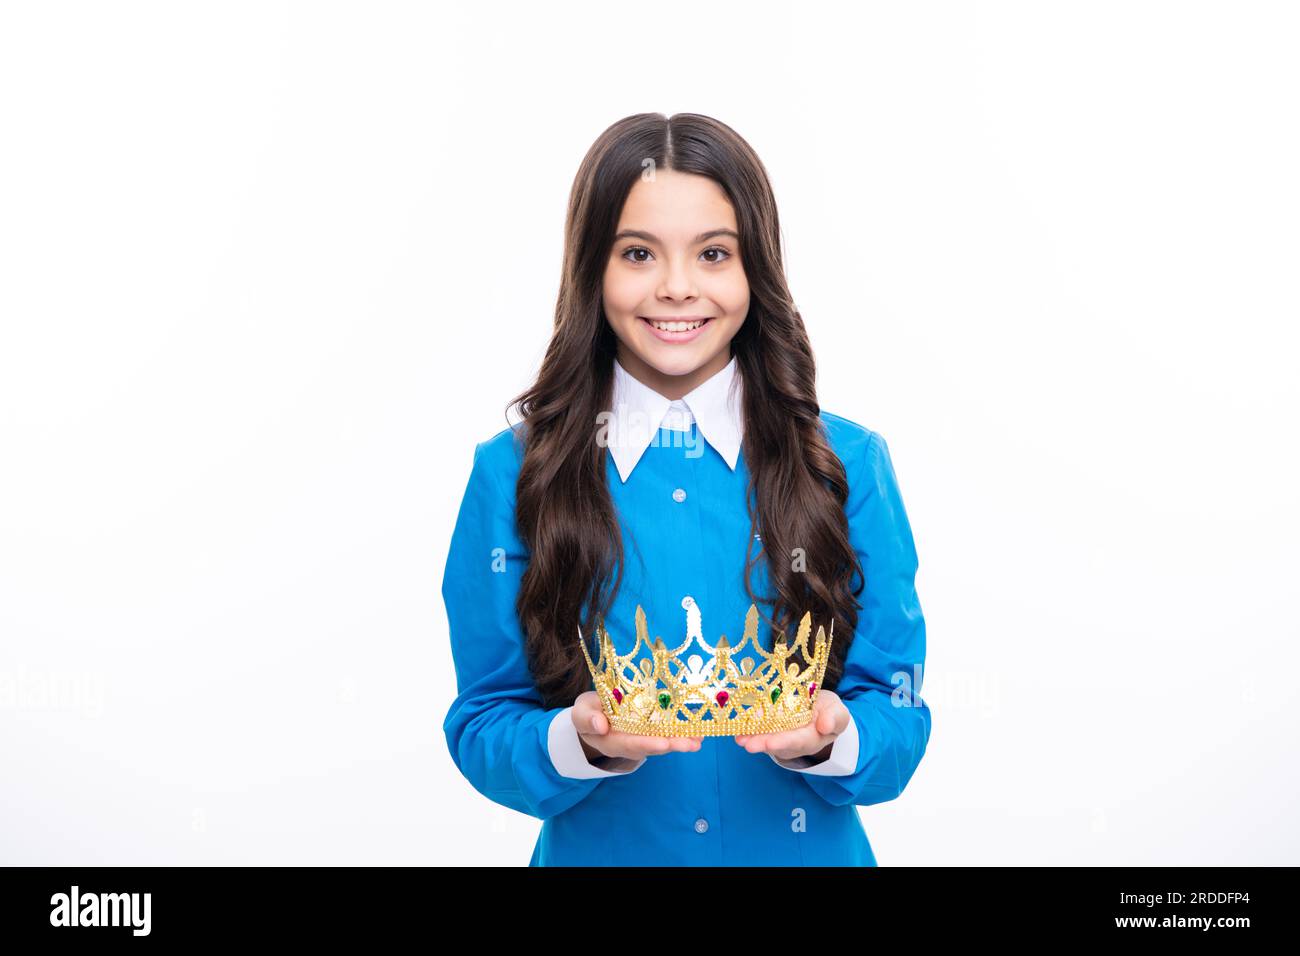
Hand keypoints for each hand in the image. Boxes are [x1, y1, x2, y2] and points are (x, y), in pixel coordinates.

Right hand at [572, 691, 702, 761]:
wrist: (594, 717)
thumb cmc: (588, 713)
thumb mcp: (581, 712)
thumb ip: (587, 718)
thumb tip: (600, 724)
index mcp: (610, 741)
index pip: (629, 744)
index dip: (646, 744)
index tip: (663, 744)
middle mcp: (629, 744)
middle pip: (652, 746)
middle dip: (672, 745)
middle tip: (691, 744)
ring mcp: (642, 740)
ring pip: (663, 742)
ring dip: (682, 741)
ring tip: (700, 739)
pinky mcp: (651, 734)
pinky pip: (667, 734)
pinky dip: (683, 734)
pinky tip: (699, 733)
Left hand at [733, 689, 849, 761]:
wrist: (820, 710)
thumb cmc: (829, 711)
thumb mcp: (838, 711)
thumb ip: (835, 718)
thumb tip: (826, 726)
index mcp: (813, 738)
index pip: (798, 741)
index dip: (784, 742)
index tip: (770, 743)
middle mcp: (795, 741)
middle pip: (778, 744)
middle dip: (762, 744)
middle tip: (748, 744)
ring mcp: (782, 736)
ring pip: (766, 738)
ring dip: (752, 738)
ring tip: (739, 738)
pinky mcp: (771, 729)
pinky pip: (760, 729)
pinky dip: (749, 728)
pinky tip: (737, 728)